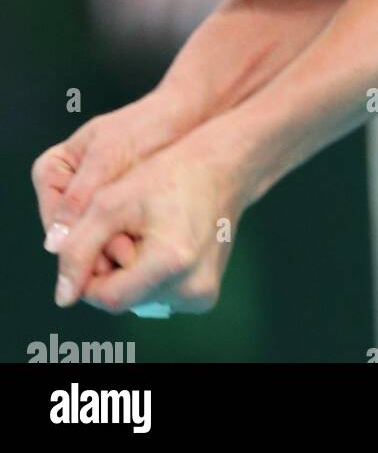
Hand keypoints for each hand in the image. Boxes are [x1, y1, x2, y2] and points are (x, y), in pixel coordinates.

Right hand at [32, 88, 197, 277]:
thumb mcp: (108, 158)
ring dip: (112, 251)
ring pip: (93, 239)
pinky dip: (126, 243)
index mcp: (52, 170)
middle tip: (124, 262)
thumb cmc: (144, 128)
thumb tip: (52, 246)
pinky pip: (112, 234)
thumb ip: (79, 198)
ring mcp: (91, 200)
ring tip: (137, 258)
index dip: (74, 244)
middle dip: (96, 250)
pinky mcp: (115, 209)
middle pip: (72, 235)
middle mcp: (65, 189)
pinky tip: (144, 252)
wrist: (183, 118)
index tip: (98, 261)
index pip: (53, 220)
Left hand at [50, 129, 241, 315]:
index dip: (90, 271)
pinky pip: (159, 294)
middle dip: (111, 269)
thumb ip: (79, 248)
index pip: (106, 296)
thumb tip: (64, 295)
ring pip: (139, 297)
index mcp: (172, 263)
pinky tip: (159, 242)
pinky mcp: (205, 294)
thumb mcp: (112, 201)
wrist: (224, 168)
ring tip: (143, 232)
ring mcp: (202, 295)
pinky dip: (149, 274)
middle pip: (123, 298)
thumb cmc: (171, 174)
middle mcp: (192, 289)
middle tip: (123, 228)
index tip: (97, 238)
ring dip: (129, 272)